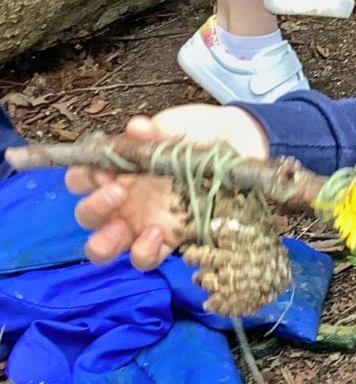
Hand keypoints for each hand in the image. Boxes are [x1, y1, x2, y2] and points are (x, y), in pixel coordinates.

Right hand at [66, 104, 268, 270]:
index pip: (82, 177)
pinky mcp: (169, 240)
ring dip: (104, 242)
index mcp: (121, 168)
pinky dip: (143, 252)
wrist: (246, 143)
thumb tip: (137, 127)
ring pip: (104, 247)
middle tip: (117, 192)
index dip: (82, 176)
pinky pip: (144, 259)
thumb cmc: (205, 131)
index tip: (101, 168)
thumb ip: (161, 128)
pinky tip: (158, 233)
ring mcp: (143, 223)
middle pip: (86, 215)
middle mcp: (125, 200)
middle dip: (93, 207)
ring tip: (123, 227)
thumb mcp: (186, 124)